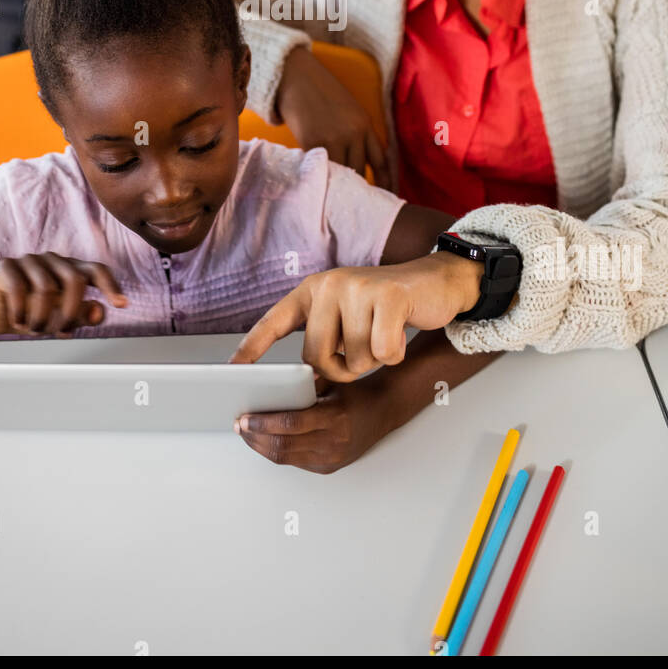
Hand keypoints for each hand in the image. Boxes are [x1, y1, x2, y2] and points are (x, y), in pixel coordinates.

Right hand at [0, 253, 127, 336]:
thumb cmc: (29, 313)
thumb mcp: (58, 319)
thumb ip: (81, 315)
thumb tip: (100, 311)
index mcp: (69, 269)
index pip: (96, 270)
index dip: (110, 285)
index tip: (121, 304)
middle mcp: (52, 261)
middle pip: (74, 279)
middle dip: (71, 311)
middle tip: (62, 331)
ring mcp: (28, 260)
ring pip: (46, 288)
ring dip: (42, 317)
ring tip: (35, 329)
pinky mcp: (5, 266)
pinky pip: (19, 289)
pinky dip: (21, 311)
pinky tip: (18, 321)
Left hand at [230, 253, 481, 380]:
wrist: (434, 282)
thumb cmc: (385, 310)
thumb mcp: (346, 319)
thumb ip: (322, 342)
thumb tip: (306, 386)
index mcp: (311, 291)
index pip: (274, 321)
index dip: (252, 347)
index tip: (232, 369)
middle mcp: (328, 284)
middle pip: (316, 356)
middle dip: (339, 370)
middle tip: (359, 354)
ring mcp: (358, 288)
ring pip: (352, 359)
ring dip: (372, 360)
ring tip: (383, 334)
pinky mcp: (389, 296)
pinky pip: (382, 351)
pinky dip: (394, 353)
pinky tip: (400, 331)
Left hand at [234, 372, 390, 473]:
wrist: (382, 411)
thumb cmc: (354, 393)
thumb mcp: (330, 381)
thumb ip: (300, 385)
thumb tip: (264, 387)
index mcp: (334, 418)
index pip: (291, 424)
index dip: (263, 423)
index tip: (245, 418)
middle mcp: (333, 442)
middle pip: (283, 446)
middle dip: (255, 437)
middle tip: (239, 425)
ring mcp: (330, 459)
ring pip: (285, 458)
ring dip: (261, 446)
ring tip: (246, 433)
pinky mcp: (327, 468)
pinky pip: (294, 461)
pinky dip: (275, 451)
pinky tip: (264, 440)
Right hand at [276, 45, 389, 186]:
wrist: (297, 76)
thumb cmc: (321, 93)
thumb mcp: (349, 110)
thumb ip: (357, 134)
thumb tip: (359, 164)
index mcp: (365, 124)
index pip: (381, 161)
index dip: (386, 182)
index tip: (387, 197)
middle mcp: (354, 133)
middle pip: (361, 171)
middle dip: (359, 188)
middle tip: (356, 204)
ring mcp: (333, 138)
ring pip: (342, 172)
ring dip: (339, 186)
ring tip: (336, 199)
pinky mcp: (313, 141)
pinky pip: (321, 166)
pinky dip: (320, 176)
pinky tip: (318, 184)